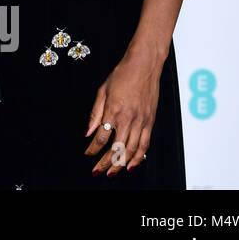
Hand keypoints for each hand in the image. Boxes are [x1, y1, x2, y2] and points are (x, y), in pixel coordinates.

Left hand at [84, 43, 164, 175]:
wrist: (144, 65)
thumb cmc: (122, 75)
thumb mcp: (102, 91)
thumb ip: (95, 113)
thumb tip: (88, 132)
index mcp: (114, 110)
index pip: (102, 137)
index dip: (93, 149)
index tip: (87, 154)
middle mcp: (129, 118)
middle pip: (116, 147)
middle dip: (105, 163)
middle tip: (97, 172)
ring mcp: (142, 121)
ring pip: (132, 150)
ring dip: (121, 164)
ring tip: (112, 173)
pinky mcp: (151, 121)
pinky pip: (145, 144)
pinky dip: (139, 157)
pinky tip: (131, 164)